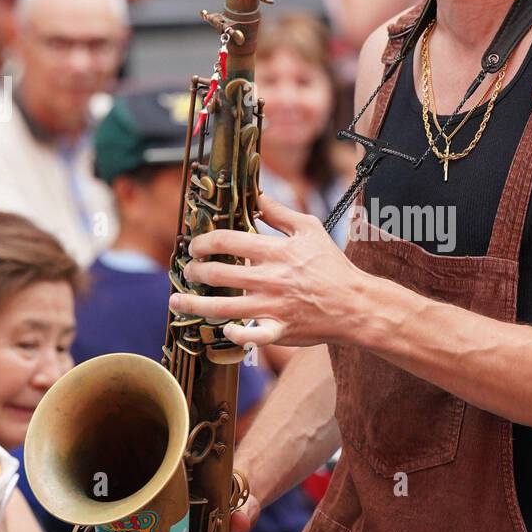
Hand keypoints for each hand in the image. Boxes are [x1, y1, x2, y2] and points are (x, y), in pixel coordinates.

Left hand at [169, 191, 366, 348]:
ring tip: (177, 301)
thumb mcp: (310, 229)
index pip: (227, 241)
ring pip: (222, 308)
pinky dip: (234, 334)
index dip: (203, 242)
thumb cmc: (332, 265)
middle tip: (189, 271)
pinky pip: (250, 336)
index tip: (195, 246)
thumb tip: (256, 195)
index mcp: (276, 252)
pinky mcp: (278, 330)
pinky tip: (222, 329)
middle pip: (218, 274)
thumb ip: (279, 213)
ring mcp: (272, 307)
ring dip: (194, 305)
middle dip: (194, 272)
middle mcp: (270, 279)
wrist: (354, 303)